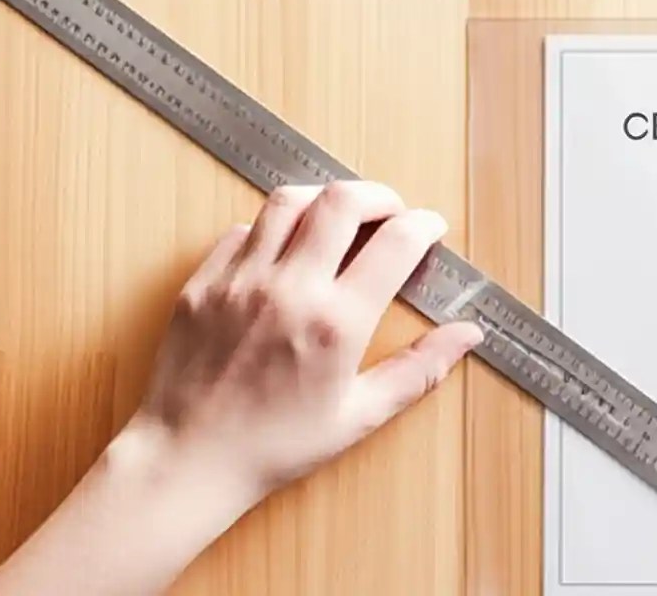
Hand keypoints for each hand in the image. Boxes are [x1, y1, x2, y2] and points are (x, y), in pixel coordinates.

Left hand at [133, 179, 481, 497]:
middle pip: (343, 201)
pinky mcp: (204, 282)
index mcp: (337, 324)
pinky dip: (273, 228)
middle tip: (391, 212)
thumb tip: (468, 334)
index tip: (430, 228)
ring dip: (325, 199)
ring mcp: (241, 280)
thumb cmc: (274, 446)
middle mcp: (290, 290)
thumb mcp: (360, 415)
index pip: (395, 243)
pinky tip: (286, 250)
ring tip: (340, 217)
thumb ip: (420, 369)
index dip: (423, 225)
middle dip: (379, 196)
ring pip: (290, 200)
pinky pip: (243, 230)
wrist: (188, 460)